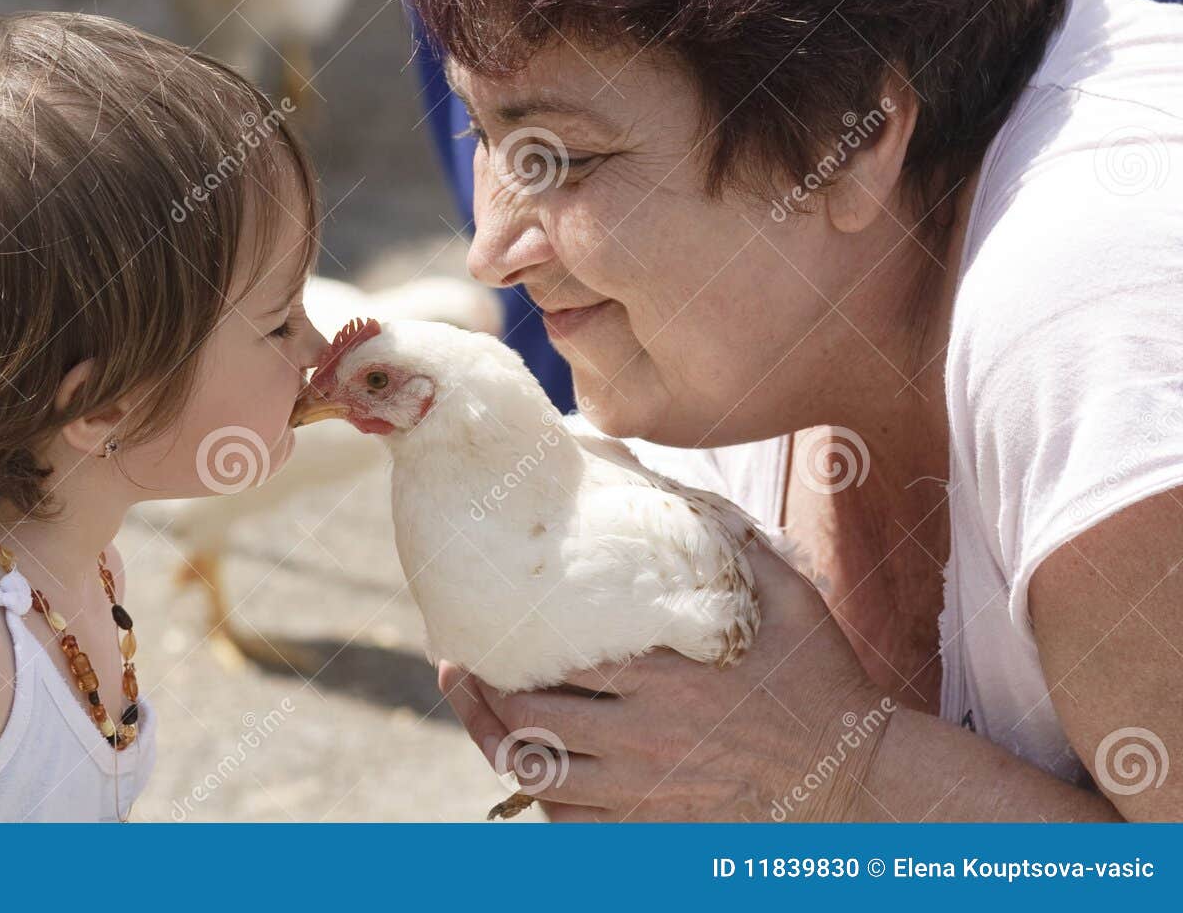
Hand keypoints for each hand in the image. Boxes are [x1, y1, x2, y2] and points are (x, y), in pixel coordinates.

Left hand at [439, 540, 893, 820]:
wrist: (853, 774)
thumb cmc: (819, 676)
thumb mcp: (787, 596)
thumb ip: (732, 544)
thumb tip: (680, 489)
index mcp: (664, 669)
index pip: (556, 649)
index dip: (505, 633)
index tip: (481, 612)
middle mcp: (642, 729)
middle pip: (527, 710)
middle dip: (480, 687)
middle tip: (455, 661)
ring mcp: (642, 782)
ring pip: (537, 767)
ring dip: (493, 736)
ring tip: (472, 707)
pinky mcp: (651, 820)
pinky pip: (570, 817)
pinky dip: (537, 794)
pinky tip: (522, 766)